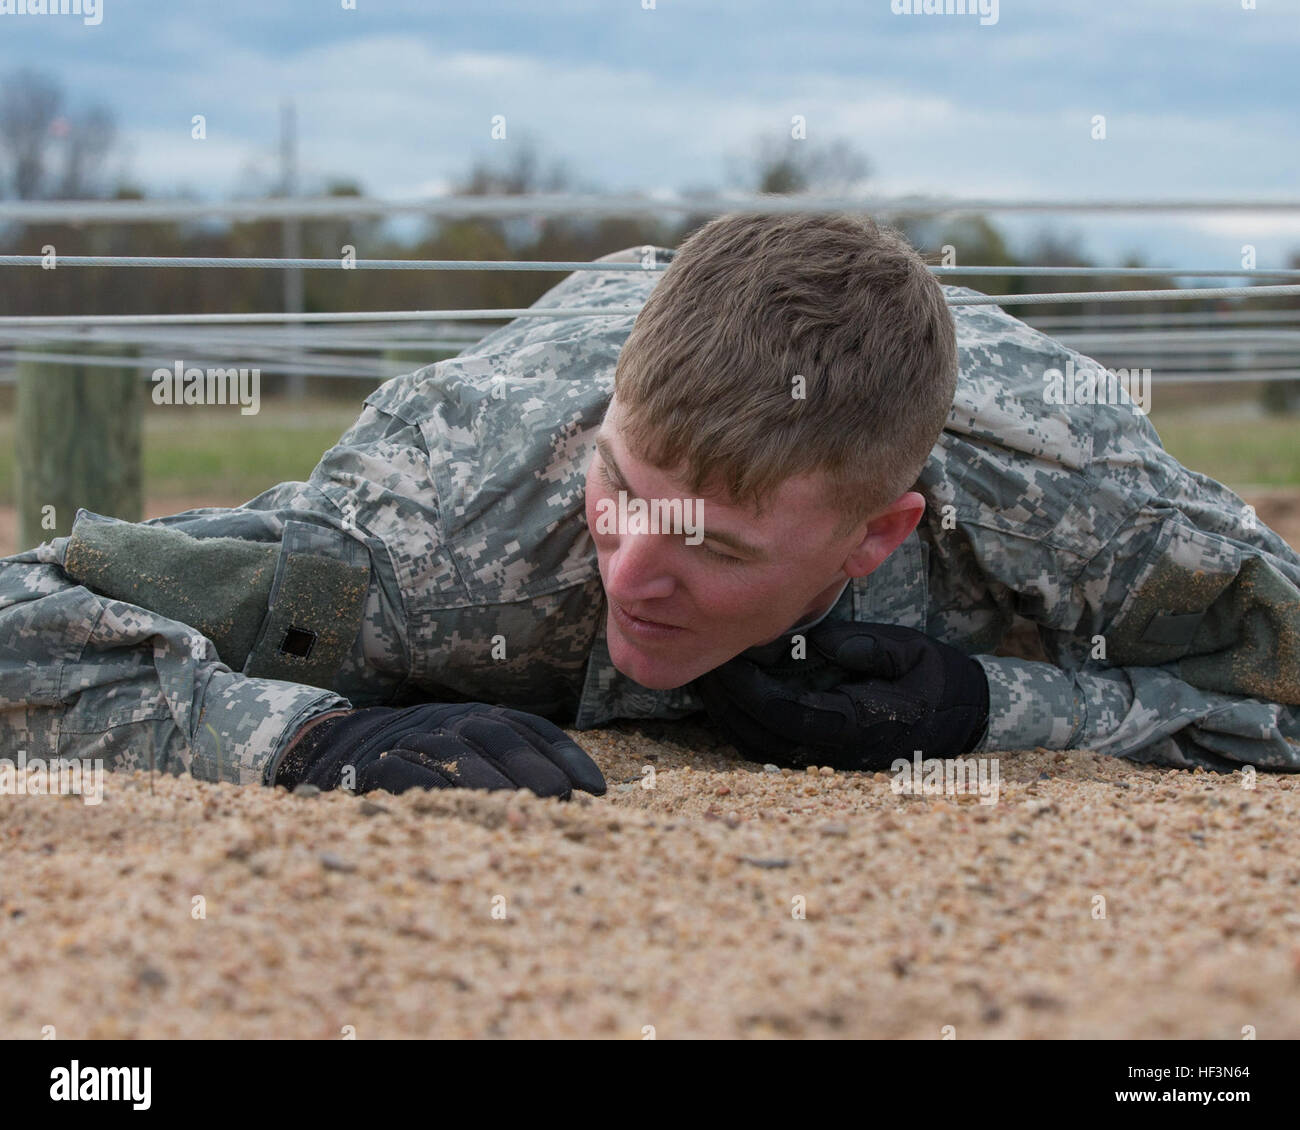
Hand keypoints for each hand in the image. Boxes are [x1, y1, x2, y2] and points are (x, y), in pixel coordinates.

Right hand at [274, 703, 605, 798]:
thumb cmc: (418, 753)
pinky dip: (434, 790)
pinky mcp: (374, 766)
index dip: (565, 756)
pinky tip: (458, 812)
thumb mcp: (466, 745)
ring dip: (493, 782)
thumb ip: (512, 760)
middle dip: (535, 767)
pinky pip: (405, 774)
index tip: (595, 791)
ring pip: (458, 755)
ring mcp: (412, 740)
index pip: (532, 729)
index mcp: (479, 715)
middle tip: (563, 800)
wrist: (332, 744)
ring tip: (523, 809)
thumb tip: (577, 797)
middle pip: (499, 738)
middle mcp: (450, 720)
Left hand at [692, 620, 988, 770]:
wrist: (968, 718)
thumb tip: (813, 641)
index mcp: (855, 725)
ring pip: (761, 748)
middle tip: (704, 667)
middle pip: (761, 737)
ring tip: (711, 680)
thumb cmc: (938, 679)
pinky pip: (772, 748)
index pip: (784, 714)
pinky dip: (745, 724)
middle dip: (727, 703)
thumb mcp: (908, 651)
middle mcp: (836, 752)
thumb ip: (861, 646)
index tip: (726, 662)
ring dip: (730, 716)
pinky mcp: (825, 758)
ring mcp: (829, 761)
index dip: (748, 691)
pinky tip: (733, 697)